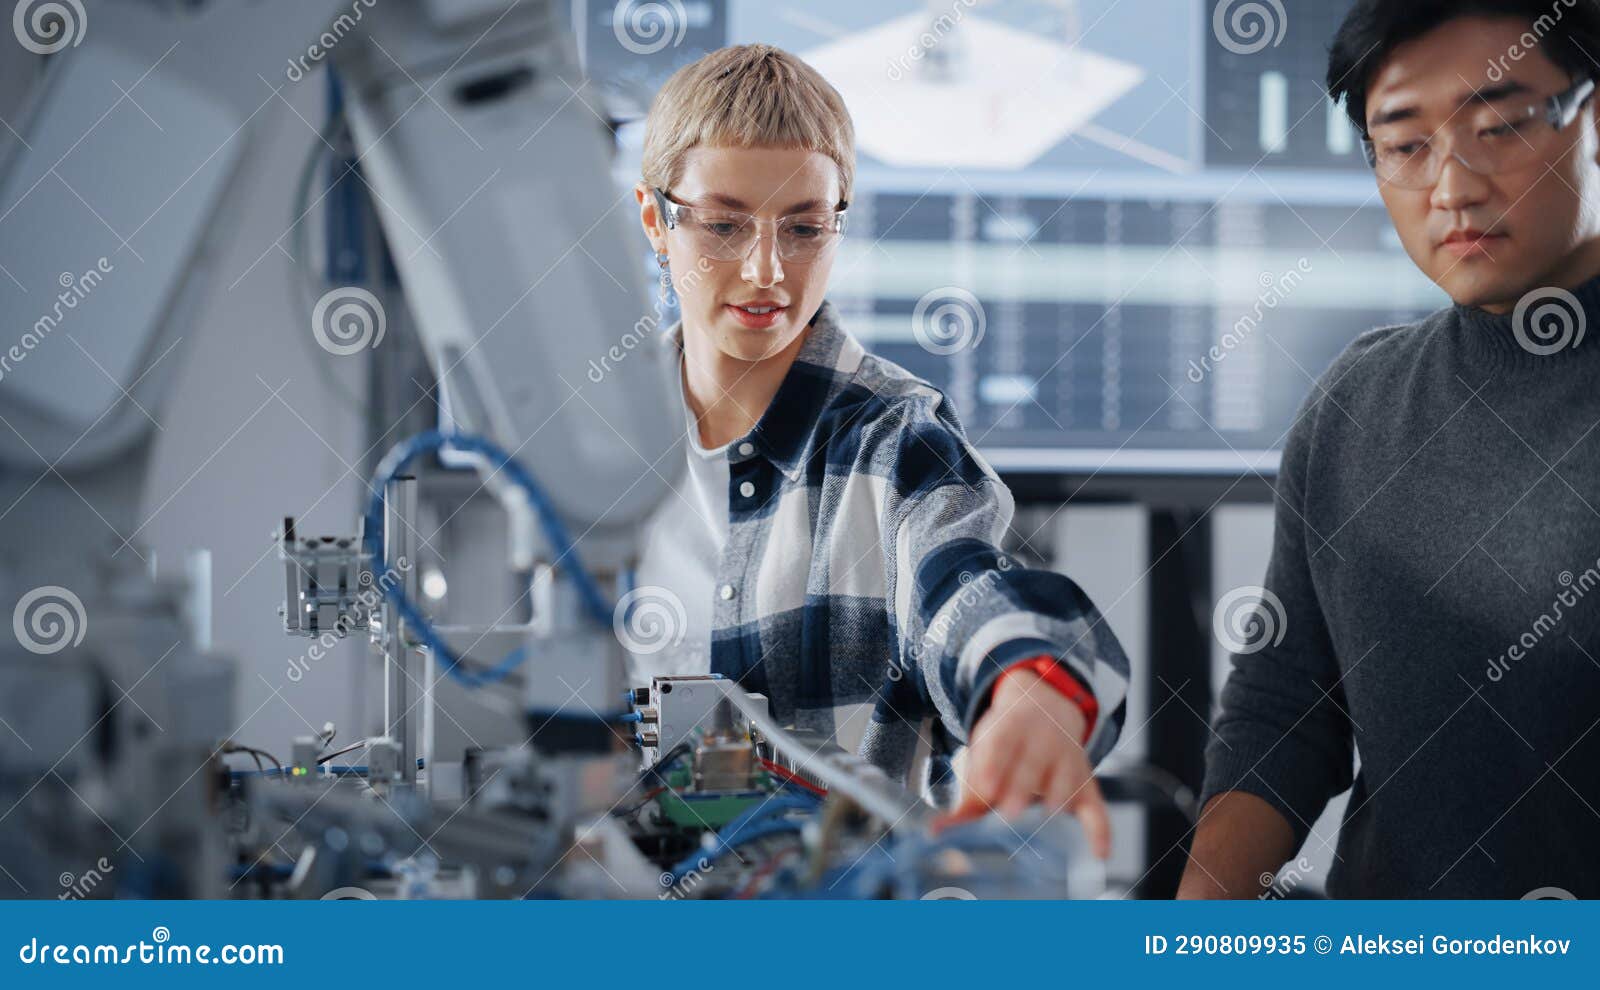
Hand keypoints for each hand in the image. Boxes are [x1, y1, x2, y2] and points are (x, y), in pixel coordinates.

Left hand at [933, 667, 1111, 858]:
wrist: (1044, 705)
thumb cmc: (1006, 741)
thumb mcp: (985, 753)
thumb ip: (967, 796)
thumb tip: (936, 832)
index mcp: (1010, 730)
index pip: (1000, 747)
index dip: (993, 768)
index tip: (985, 790)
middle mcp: (1042, 742)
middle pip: (1032, 766)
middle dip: (1021, 788)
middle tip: (1009, 812)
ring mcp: (1067, 762)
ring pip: (1066, 782)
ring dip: (1058, 802)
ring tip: (1047, 826)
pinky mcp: (1086, 783)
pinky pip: (1097, 807)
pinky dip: (1101, 830)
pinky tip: (1099, 853)